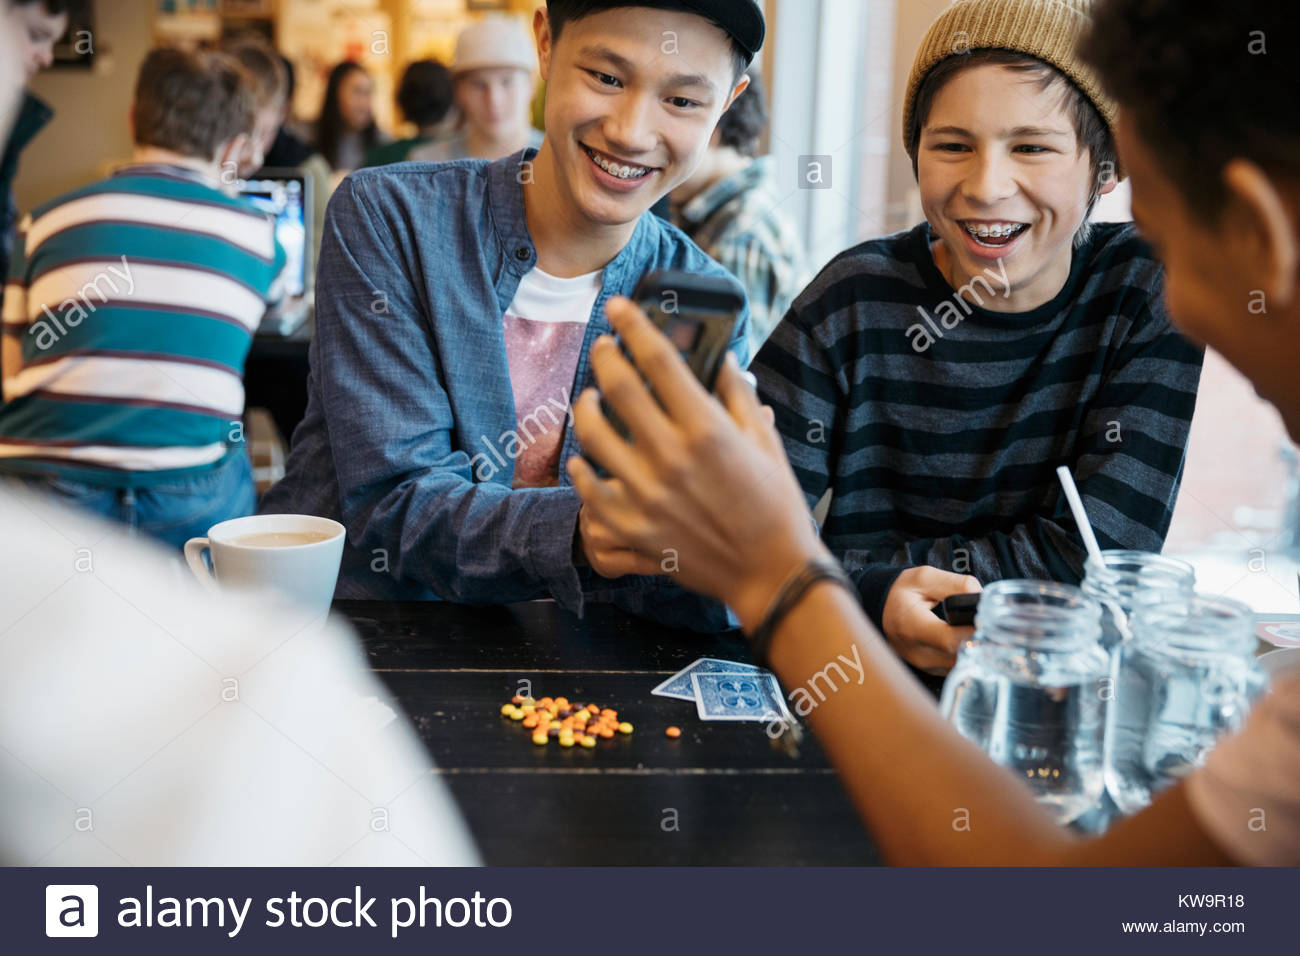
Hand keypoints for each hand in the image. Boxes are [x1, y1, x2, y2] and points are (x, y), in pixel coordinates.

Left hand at [566, 297, 826, 631]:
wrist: (770, 573)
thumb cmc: (775, 506)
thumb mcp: (765, 443)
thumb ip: (738, 396)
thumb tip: (722, 357)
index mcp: (708, 431)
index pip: (660, 361)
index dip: (634, 326)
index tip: (619, 308)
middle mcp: (672, 459)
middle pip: (617, 388)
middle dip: (604, 356)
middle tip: (603, 346)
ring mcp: (646, 496)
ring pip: (591, 435)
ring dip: (585, 406)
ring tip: (590, 398)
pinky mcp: (631, 529)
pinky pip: (587, 487)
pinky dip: (580, 466)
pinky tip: (584, 455)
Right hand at [880, 567, 981, 674]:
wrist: (880, 610)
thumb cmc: (901, 593)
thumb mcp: (925, 578)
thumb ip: (956, 585)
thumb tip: (982, 598)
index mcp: (913, 627)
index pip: (950, 640)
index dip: (974, 632)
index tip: (989, 621)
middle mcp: (918, 653)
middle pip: (962, 656)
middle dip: (982, 641)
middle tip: (993, 625)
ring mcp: (925, 666)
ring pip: (964, 665)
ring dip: (977, 649)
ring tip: (982, 630)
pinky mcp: (932, 671)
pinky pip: (958, 666)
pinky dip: (968, 654)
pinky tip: (969, 639)